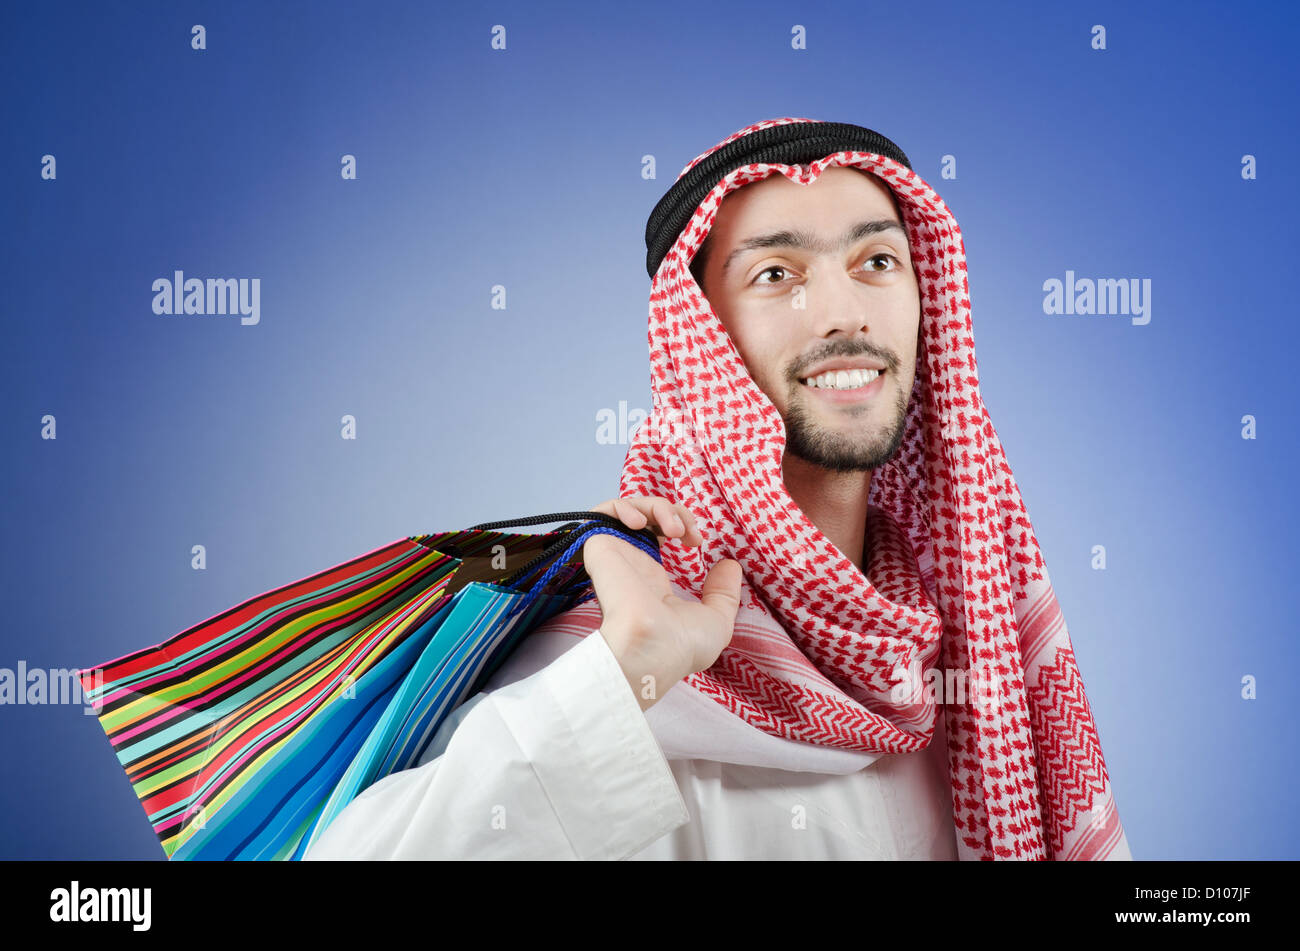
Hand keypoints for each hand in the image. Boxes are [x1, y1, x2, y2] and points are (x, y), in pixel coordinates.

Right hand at [583, 496, 741, 710]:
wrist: (652, 647)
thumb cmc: (681, 644)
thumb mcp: (717, 620)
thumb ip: (724, 592)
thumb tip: (730, 566)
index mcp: (653, 580)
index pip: (659, 535)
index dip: (681, 525)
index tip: (698, 541)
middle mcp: (632, 564)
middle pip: (647, 516)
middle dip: (674, 511)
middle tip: (687, 531)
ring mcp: (616, 554)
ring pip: (628, 508)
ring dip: (656, 506)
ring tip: (672, 528)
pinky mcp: (601, 546)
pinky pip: (603, 511)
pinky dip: (625, 506)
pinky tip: (642, 522)